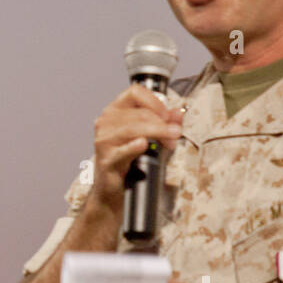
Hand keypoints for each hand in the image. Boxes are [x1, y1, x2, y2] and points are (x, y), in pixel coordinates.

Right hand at [88, 85, 182, 212]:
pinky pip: (121, 150)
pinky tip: (144, 145)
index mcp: (115, 111)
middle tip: (176, 133)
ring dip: (155, 132)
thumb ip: (164, 123)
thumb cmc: (130, 161)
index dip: (154, 101)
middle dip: (161, 123)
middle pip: (138, 113)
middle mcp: (106, 122)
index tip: (167, 114)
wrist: (114, 190)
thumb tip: (178, 114)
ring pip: (132, 128)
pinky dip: (134, 146)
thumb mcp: (150, 138)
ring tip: (170, 140)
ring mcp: (104, 141)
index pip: (135, 92)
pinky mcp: (105, 159)